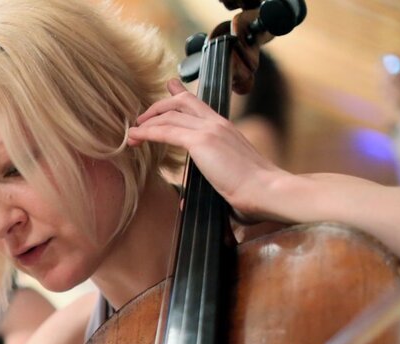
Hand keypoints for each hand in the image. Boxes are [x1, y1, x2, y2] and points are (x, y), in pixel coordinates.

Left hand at [128, 79, 289, 222]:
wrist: (267, 190)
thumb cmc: (253, 191)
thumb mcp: (228, 178)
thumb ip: (208, 182)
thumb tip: (184, 202)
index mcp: (225, 129)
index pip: (199, 104)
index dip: (180, 94)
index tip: (170, 86)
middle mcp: (217, 123)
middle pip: (182, 102)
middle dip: (157, 107)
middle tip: (141, 117)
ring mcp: (210, 130)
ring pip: (170, 115)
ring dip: (147, 123)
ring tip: (132, 133)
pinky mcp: (202, 142)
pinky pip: (167, 131)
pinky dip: (148, 133)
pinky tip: (136, 136)